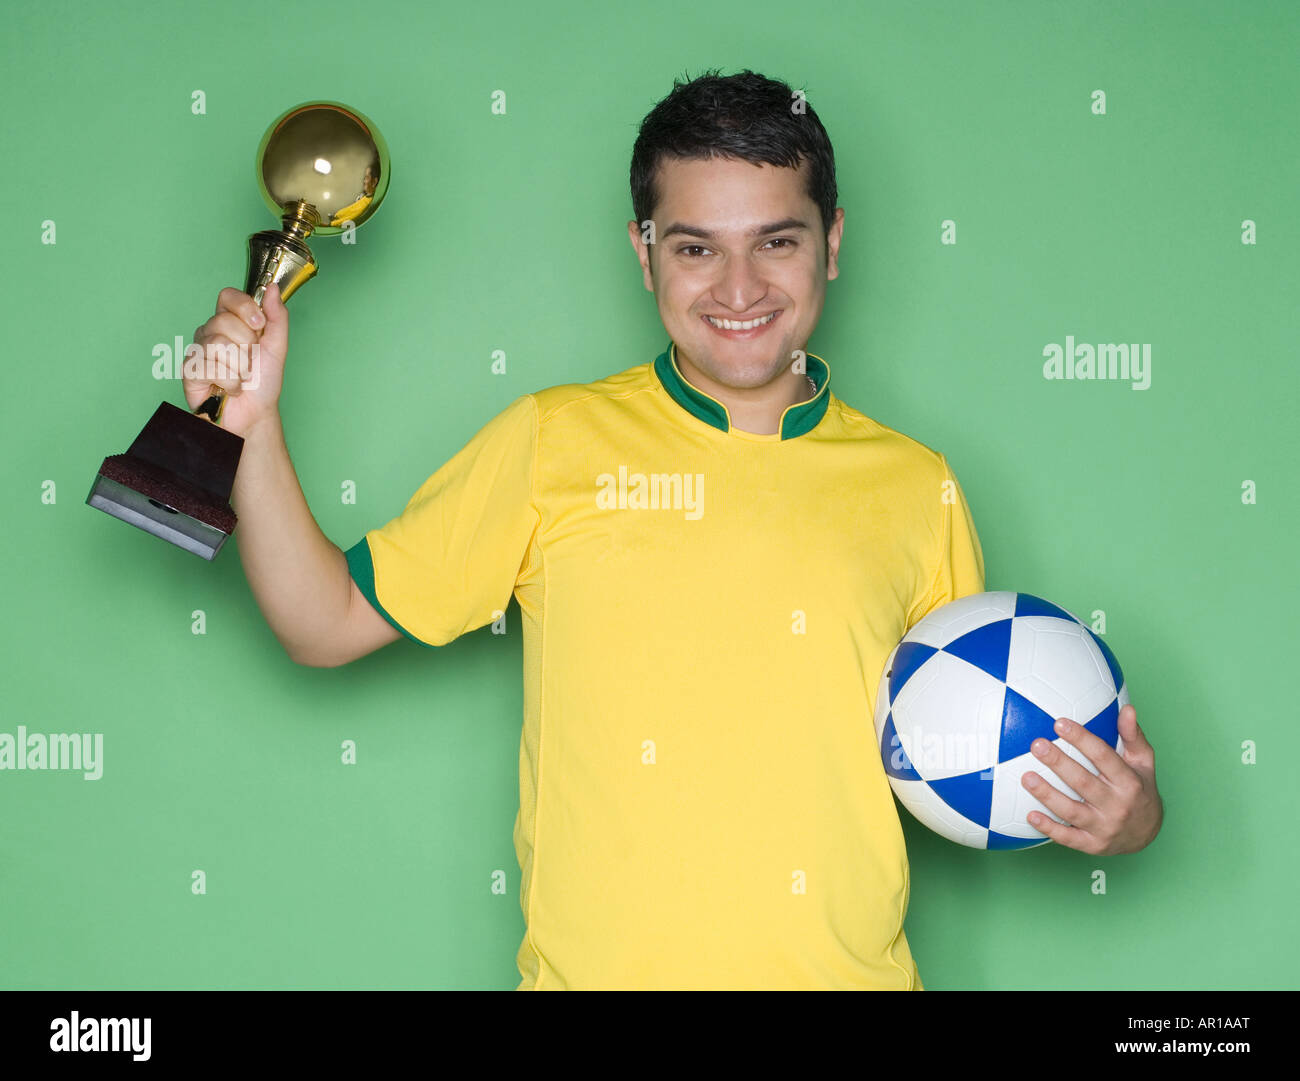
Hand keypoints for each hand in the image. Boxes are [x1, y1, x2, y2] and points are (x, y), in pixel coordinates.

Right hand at [183, 282, 289, 437]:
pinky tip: (230, 388)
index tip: (259, 326)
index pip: (227, 296)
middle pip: (223, 321)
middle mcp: (210, 332)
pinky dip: (229, 382)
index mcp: (230, 322)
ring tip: (241, 377)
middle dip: (246, 346)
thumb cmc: (264, 382)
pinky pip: (210, 367)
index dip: (244, 308)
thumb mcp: (277, 346)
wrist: (256, 413)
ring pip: (218, 345)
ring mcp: (198, 351)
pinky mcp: (190, 371)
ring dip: (239, 368)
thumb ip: (277, 316)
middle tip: (249, 362)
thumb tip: (273, 288)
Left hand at [1021, 704, 1162, 854]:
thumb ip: (1133, 736)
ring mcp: (1105, 828)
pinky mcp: (1093, 845)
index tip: (1059, 723)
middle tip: (1036, 745)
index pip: (1104, 757)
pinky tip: (1030, 816)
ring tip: (1026, 777)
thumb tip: (1126, 709)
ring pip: (1072, 811)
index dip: (1082, 739)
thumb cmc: (1139, 790)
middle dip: (1059, 763)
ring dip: (1047, 795)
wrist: (1147, 834)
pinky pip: (1068, 838)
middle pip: (1084, 782)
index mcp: (1129, 782)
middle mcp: (1118, 805)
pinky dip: (1049, 828)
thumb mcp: (1143, 763)